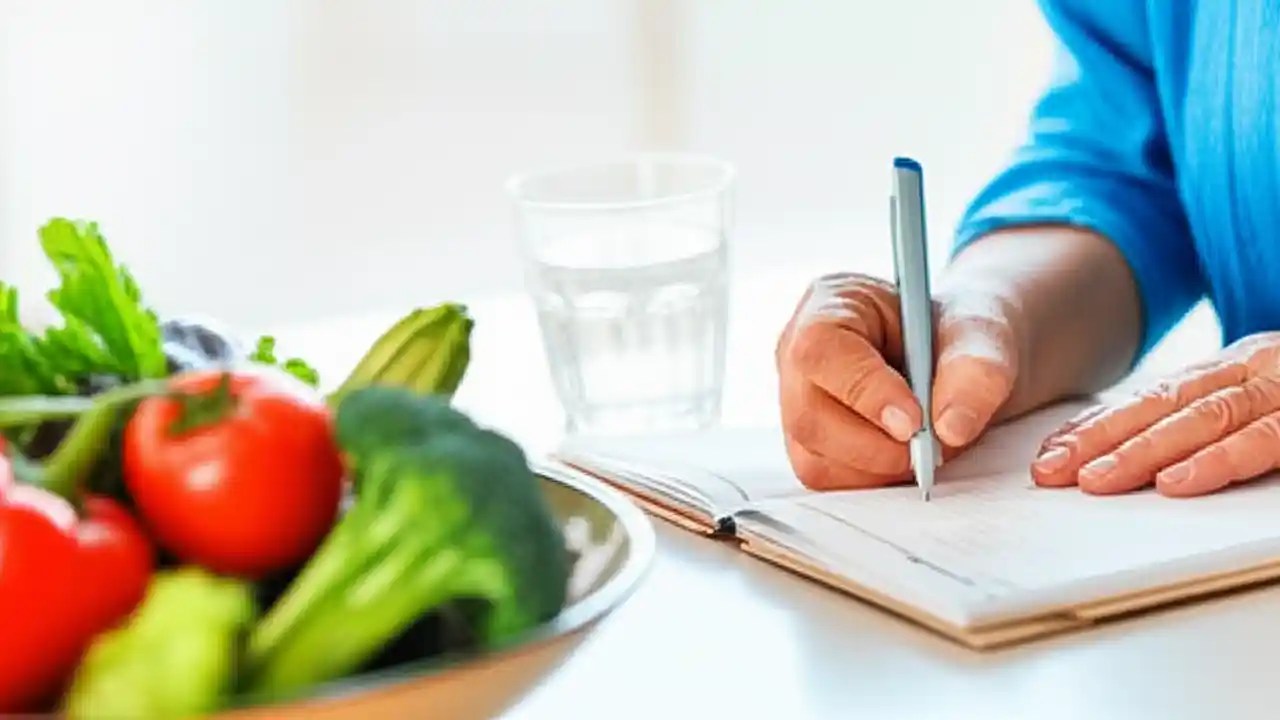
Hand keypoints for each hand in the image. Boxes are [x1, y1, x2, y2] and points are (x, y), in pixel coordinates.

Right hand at [776, 272, 1021, 488]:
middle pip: (809, 418)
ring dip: (879, 468)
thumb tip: (951, 428)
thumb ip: (975, 370)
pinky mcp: (807, 443)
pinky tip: (902, 453)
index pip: (821, 351)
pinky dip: (873, 479)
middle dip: (878, 446)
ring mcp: (796, 402)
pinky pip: (828, 480)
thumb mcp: (981, 332)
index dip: (864, 392)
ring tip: (923, 442)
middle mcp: (798, 355)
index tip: (914, 421)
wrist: (955, 353)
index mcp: (830, 304)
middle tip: (931, 444)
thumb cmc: (957, 330)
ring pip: (815, 460)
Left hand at [1032, 332, 1279, 496]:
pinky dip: (1215, 461)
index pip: (1149, 399)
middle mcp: (1248, 372)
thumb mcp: (1260, 396)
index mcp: (1230, 368)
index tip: (1049, 454)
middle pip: (1160, 406)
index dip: (1096, 427)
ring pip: (1199, 419)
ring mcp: (1279, 392)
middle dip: (1099, 440)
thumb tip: (1142, 457)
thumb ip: (1208, 418)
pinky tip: (1176, 482)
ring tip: (1095, 480)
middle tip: (1051, 471)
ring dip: (1141, 451)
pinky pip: (1262, 439)